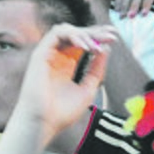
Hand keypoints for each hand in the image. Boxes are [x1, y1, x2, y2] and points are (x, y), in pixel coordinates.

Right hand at [13, 23, 113, 143]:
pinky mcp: (40, 54)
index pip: (82, 44)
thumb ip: (96, 69)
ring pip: (66, 31)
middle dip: (95, 32)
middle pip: (77, 35)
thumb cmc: (62, 112)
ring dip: (84, 33)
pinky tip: (85, 45)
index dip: (97, 38)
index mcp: (65, 66)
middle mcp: (56, 58)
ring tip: (96, 44)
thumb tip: (106, 49)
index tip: (114, 37)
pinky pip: (56, 34)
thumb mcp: (88, 89)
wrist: (44, 123)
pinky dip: (72, 35)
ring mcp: (47, 55)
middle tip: (111, 35)